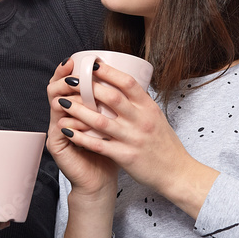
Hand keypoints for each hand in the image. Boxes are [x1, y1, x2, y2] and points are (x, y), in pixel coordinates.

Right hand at [46, 60, 118, 197]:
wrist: (101, 182)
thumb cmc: (110, 152)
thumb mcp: (114, 123)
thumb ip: (112, 104)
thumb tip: (126, 78)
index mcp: (75, 109)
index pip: (67, 83)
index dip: (70, 70)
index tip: (83, 60)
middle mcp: (62, 117)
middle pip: (55, 89)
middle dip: (66, 78)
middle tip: (77, 72)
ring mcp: (57, 130)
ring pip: (55, 104)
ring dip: (69, 95)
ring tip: (79, 89)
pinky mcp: (57, 145)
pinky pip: (61, 127)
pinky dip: (72, 119)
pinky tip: (80, 114)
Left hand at [56, 62, 218, 218]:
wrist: (177, 173)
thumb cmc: (165, 145)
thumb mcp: (157, 118)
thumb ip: (140, 104)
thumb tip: (122, 87)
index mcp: (149, 108)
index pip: (127, 83)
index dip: (108, 71)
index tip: (92, 63)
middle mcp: (141, 120)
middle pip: (111, 97)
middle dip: (87, 87)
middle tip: (70, 81)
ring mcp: (132, 138)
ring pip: (100, 120)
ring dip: (78, 110)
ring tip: (61, 102)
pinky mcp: (125, 156)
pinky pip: (98, 145)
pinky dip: (80, 136)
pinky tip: (66, 130)